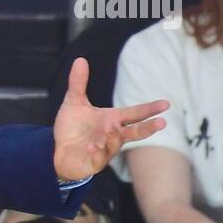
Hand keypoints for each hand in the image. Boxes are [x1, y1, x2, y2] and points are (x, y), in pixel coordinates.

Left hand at [52, 58, 168, 180]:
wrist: (56, 150)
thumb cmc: (71, 127)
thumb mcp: (73, 103)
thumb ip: (78, 83)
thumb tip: (80, 59)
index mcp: (112, 119)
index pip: (135, 113)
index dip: (150, 109)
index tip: (166, 104)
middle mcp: (113, 135)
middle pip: (135, 132)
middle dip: (148, 128)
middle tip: (162, 123)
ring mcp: (105, 150)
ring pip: (116, 144)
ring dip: (115, 137)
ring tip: (112, 128)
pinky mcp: (94, 162)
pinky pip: (99, 159)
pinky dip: (97, 152)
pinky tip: (91, 147)